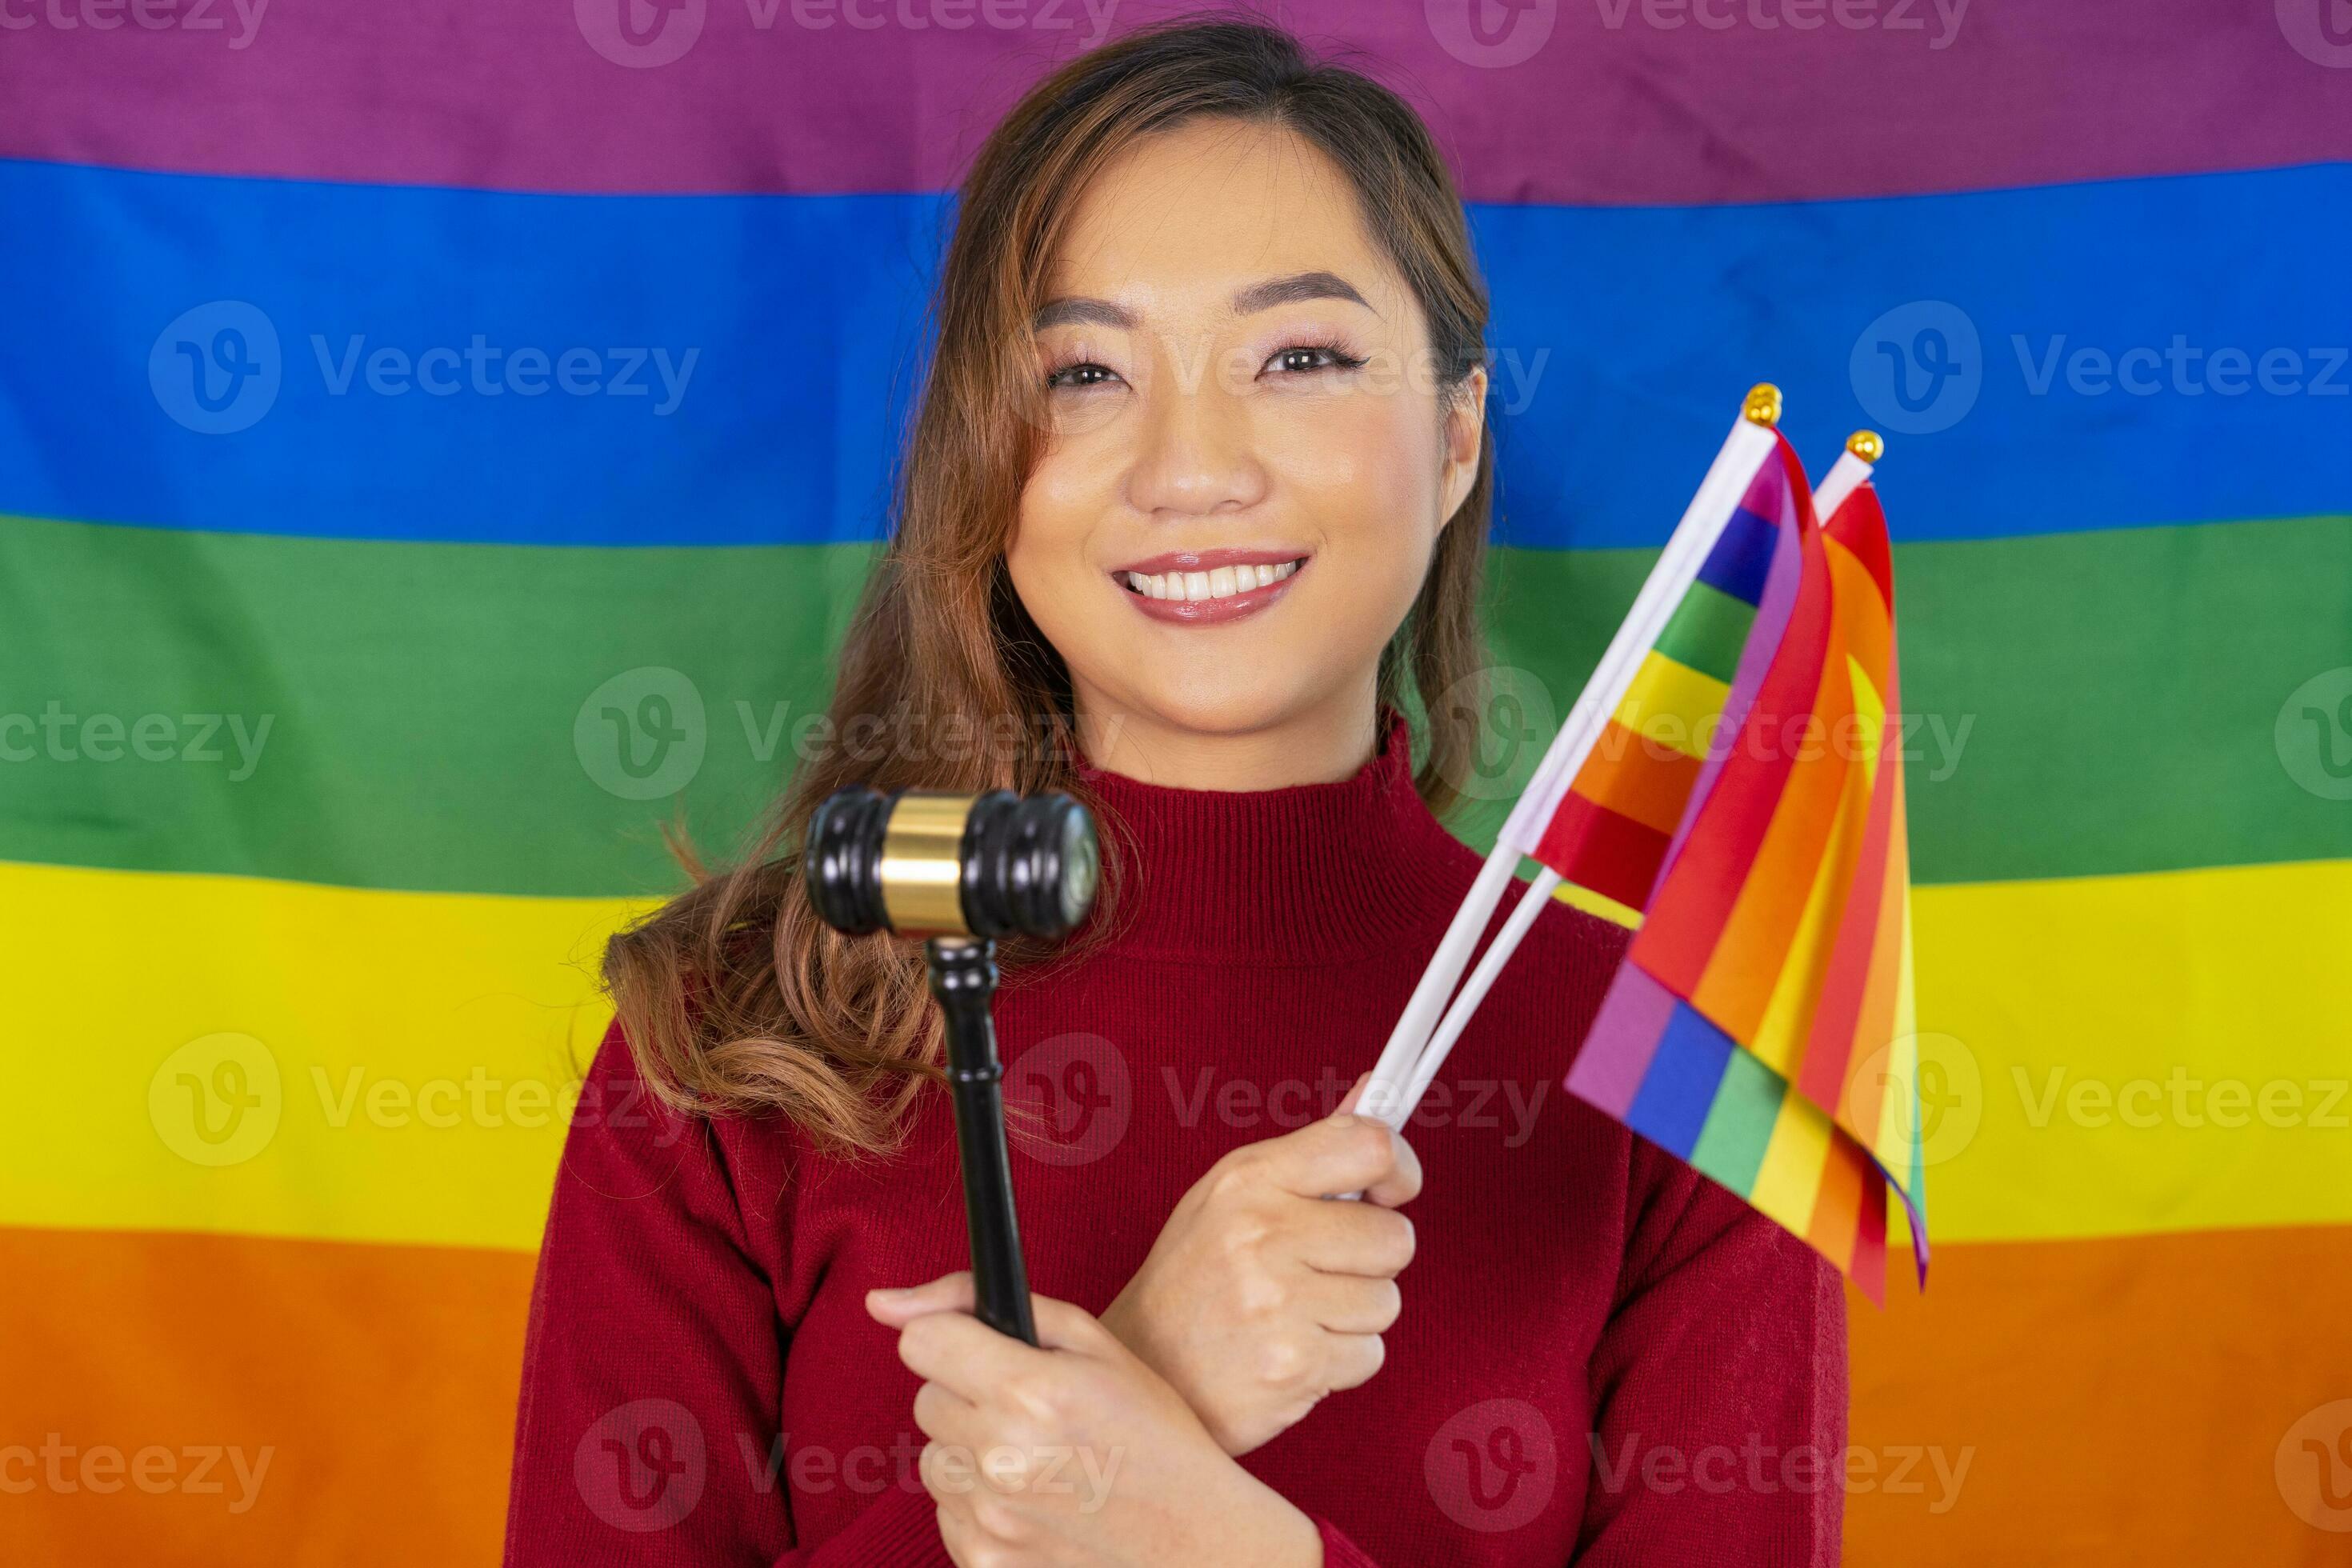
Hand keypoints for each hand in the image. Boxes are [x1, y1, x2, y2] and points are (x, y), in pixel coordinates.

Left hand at [867, 1275, 1322, 1567]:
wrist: (1197, 1542)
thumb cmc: (1156, 1438)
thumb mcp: (1094, 1345)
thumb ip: (986, 1305)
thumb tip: (883, 1302)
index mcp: (1031, 1392)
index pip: (923, 1342)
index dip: (954, 1340)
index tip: (982, 1350)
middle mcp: (1001, 1457)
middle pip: (926, 1399)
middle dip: (970, 1395)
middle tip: (1034, 1411)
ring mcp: (989, 1519)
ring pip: (933, 1458)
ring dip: (972, 1452)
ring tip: (1039, 1460)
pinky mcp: (985, 1564)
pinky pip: (947, 1514)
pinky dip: (981, 1504)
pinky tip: (1037, 1500)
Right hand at [1099, 1076, 1419, 1455]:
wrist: (1142, 1371)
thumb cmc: (1195, 1278)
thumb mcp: (1235, 1195)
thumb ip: (1313, 1151)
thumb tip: (1376, 1090)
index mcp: (1250, 1179)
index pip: (1368, 1145)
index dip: (1400, 1167)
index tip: (1390, 1190)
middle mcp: (1263, 1232)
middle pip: (1395, 1237)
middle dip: (1370, 1261)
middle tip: (1318, 1272)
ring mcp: (1277, 1301)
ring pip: (1386, 1302)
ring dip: (1352, 1317)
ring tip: (1294, 1316)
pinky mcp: (1292, 1364)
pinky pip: (1369, 1355)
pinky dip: (1339, 1364)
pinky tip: (1290, 1354)